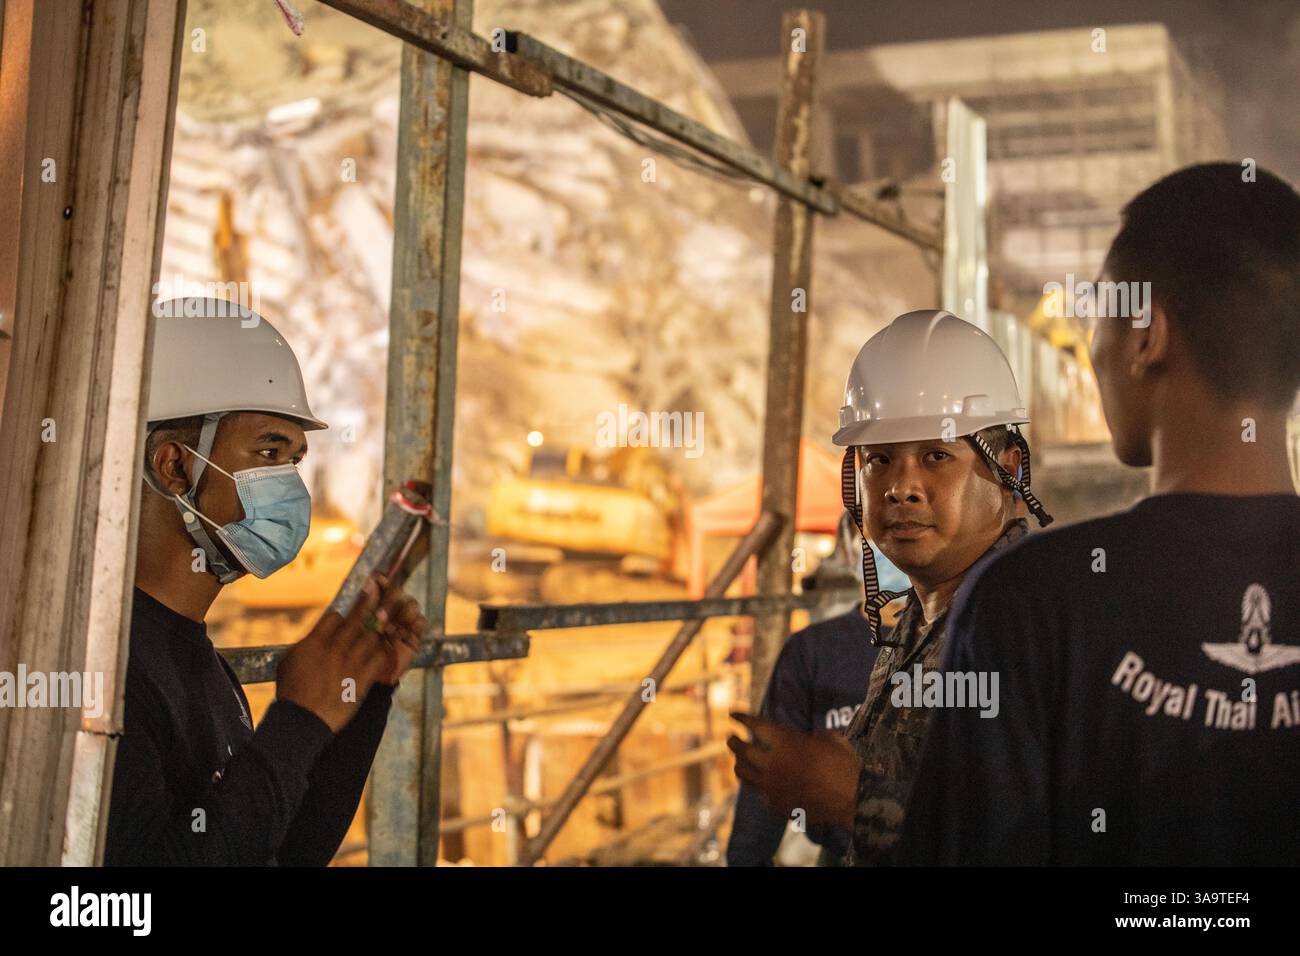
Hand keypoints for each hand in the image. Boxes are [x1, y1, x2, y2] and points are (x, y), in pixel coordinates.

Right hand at [276, 573, 389, 731]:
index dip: (341, 615)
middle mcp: (335, 648)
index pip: (334, 617)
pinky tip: (386, 647)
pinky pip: (378, 658)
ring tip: (386, 620)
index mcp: (315, 642)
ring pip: (371, 637)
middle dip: (367, 602)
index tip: (345, 615)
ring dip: (378, 628)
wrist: (302, 720)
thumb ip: (305, 644)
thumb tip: (314, 635)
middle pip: (355, 619)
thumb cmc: (291, 692)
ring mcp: (350, 663)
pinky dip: (383, 651)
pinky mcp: (362, 679)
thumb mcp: (289, 661)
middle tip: (377, 588)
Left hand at [368, 572, 426, 685]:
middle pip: (398, 592)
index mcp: (374, 604)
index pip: (381, 584)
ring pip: (411, 604)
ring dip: (401, 612)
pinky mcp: (415, 634)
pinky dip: (413, 625)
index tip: (377, 578)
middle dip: (390, 600)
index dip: (381, 579)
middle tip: (379, 615)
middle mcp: (391, 609)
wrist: (369, 679)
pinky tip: (400, 634)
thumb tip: (367, 585)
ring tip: (388, 628)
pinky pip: (421, 622)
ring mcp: (404, 621)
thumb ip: (362, 608)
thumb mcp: (356, 630)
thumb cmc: (358, 654)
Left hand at [727, 712, 860, 829]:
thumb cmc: (845, 764)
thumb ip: (808, 738)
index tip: (732, 714)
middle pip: (742, 750)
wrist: (855, 799)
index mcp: (784, 742)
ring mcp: (771, 787)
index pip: (754, 726)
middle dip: (734, 742)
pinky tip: (762, 786)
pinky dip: (759, 787)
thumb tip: (804, 741)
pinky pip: (760, 793)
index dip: (741, 719)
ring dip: (739, 765)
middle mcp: (772, 763)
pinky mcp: (776, 805)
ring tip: (738, 762)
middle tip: (730, 738)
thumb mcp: (828, 738)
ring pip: (744, 774)